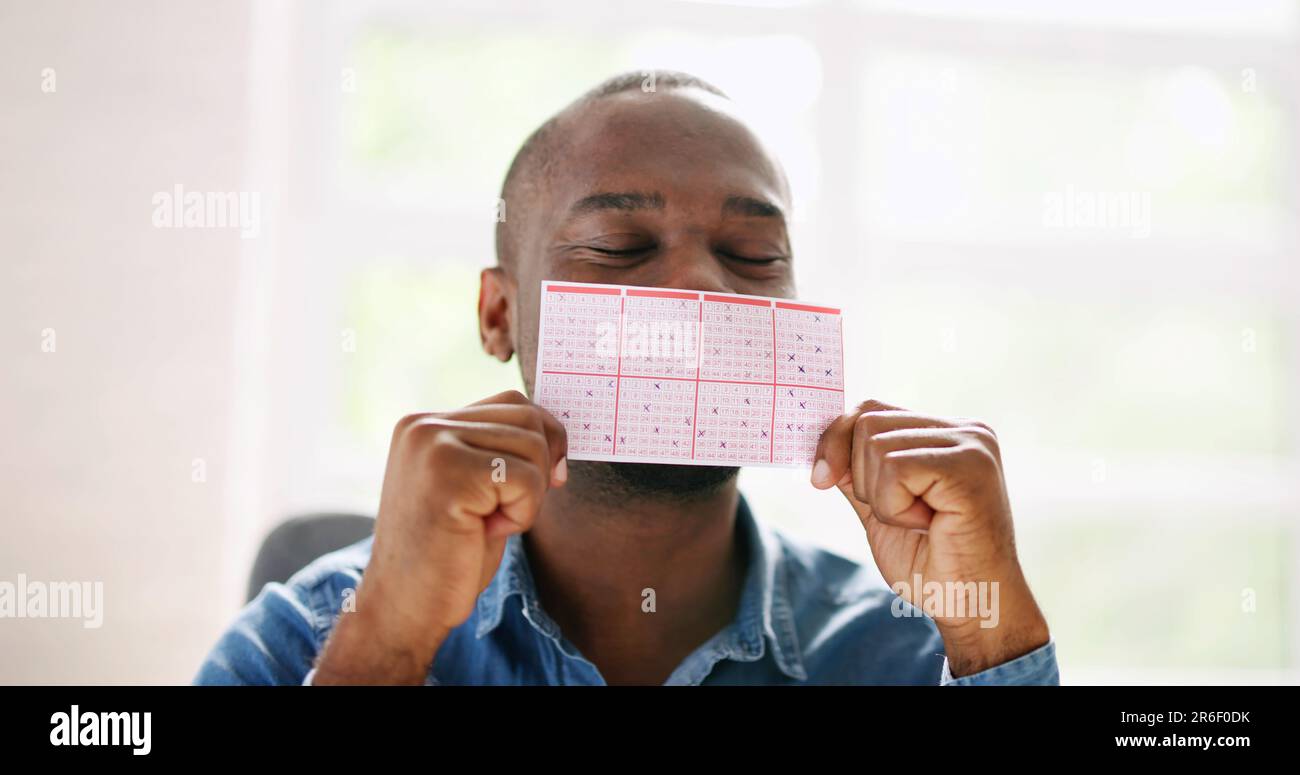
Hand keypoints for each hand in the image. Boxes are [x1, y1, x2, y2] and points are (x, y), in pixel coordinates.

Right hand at [314, 390, 566, 683]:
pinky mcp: (448, 474)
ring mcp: (431, 445)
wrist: (404, 608)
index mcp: (424, 423)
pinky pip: (526, 478)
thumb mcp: (474, 488)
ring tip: (489, 523)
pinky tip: (486, 532)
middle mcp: (422, 425)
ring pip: (532, 447)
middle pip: (528, 419)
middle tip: (504, 512)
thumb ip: (499, 450)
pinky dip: (522, 513)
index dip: (543, 441)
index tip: (543, 482)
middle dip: (538, 470)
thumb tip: (558, 433)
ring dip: (529, 496)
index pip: (512, 403)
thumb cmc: (447, 554)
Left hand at [812, 399, 1048, 676]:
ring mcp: (972, 444)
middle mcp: (965, 430)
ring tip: (920, 521)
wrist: (972, 608)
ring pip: (876, 445)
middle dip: (862, 478)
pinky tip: (929, 525)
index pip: (870, 411)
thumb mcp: (878, 508)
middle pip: (867, 422)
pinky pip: (896, 468)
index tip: (821, 480)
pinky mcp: (971, 465)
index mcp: (945, 434)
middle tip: (902, 516)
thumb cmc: (932, 564)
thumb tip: (819, 443)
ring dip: (881, 498)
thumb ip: (855, 472)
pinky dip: (894, 507)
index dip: (835, 443)